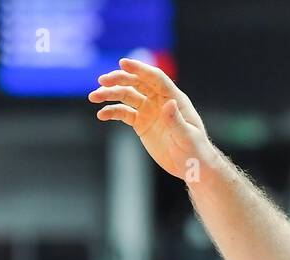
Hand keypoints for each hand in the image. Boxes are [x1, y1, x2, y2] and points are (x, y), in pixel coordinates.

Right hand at [88, 58, 214, 180]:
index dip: (140, 69)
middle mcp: (160, 101)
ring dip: (110, 94)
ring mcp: (149, 111)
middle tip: (102, 81)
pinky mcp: (141, 123)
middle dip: (119, 79)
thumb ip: (176, 121)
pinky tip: (101, 115)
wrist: (192, 167)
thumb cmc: (195, 151)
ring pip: (126, 96)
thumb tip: (167, 103)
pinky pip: (123, 113)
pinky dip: (111, 112)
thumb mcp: (187, 137)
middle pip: (137, 83)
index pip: (155, 78)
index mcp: (174, 99)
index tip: (123, 62)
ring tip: (94, 97)